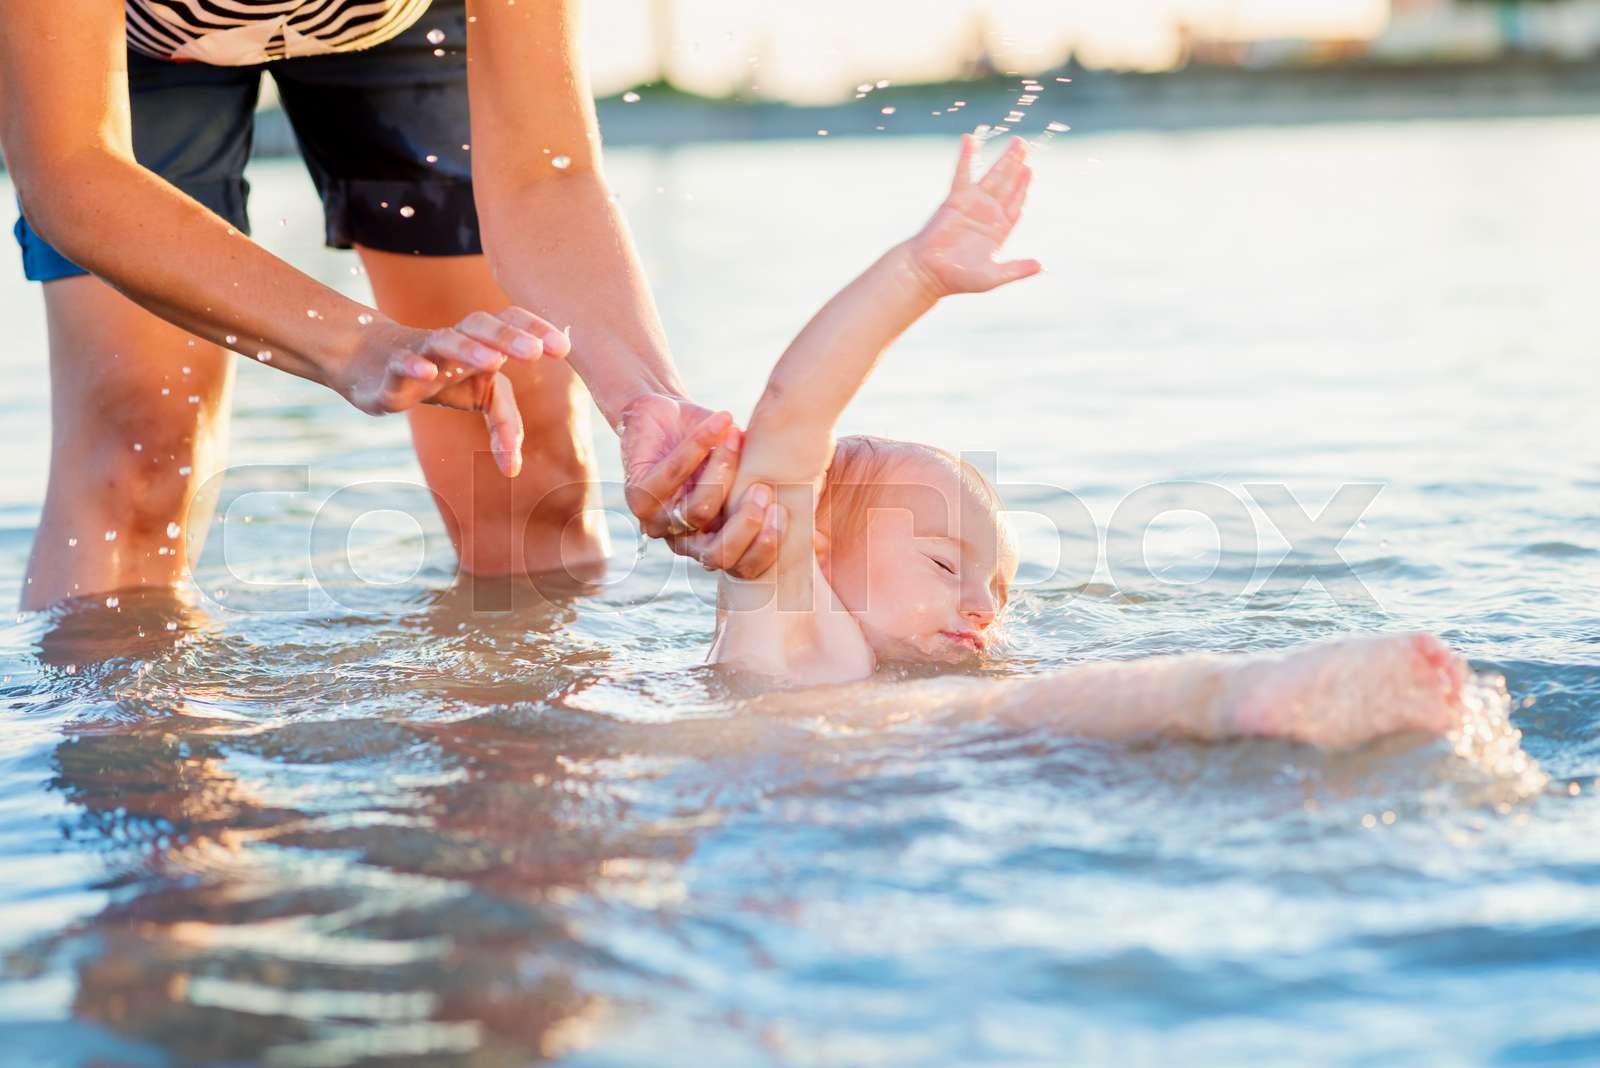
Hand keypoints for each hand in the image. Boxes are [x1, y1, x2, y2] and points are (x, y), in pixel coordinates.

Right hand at [336, 306, 570, 477]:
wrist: (374, 364)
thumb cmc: (441, 374)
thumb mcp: (479, 396)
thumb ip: (505, 422)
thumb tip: (514, 468)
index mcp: (482, 340)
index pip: (510, 321)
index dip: (536, 328)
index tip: (564, 348)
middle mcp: (455, 340)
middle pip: (481, 326)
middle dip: (509, 336)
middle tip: (536, 352)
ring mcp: (423, 351)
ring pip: (446, 341)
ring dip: (469, 348)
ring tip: (493, 361)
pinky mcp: (393, 370)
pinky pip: (402, 362)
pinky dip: (414, 365)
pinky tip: (427, 373)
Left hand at [619, 393, 783, 578]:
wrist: (669, 416)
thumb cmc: (718, 448)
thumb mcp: (751, 475)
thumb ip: (774, 500)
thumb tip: (816, 540)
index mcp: (715, 544)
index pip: (742, 568)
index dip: (765, 547)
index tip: (783, 512)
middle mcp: (686, 542)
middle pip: (718, 554)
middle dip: (745, 523)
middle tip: (762, 489)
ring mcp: (659, 522)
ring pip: (700, 511)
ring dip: (724, 469)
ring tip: (737, 436)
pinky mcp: (637, 495)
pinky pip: (673, 475)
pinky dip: (699, 446)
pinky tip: (720, 423)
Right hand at [907, 134, 1042, 297]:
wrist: (928, 273)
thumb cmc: (958, 279)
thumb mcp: (993, 276)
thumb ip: (1017, 270)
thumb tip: (1040, 266)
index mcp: (998, 231)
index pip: (1015, 205)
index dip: (1023, 189)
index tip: (1030, 171)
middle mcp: (987, 214)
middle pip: (1007, 185)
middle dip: (1017, 166)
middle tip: (1024, 146)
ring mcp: (972, 205)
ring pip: (993, 176)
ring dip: (1004, 159)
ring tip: (1016, 142)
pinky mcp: (956, 199)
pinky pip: (963, 174)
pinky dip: (967, 156)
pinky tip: (970, 139)